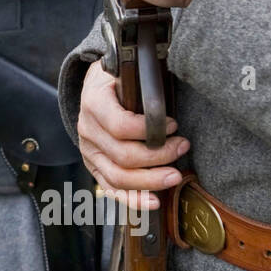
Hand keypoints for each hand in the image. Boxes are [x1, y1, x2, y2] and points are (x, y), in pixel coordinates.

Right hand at [76, 60, 187, 210]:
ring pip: (118, 176)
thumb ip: (143, 78)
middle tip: (183, 148)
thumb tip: (173, 74)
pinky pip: (111, 188)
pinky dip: (133, 199)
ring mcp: (89, 151)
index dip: (150, 129)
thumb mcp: (126, 69)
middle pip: (123, 155)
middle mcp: (87, 129)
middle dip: (159, 156)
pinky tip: (154, 202)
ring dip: (151, 180)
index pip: (120, 125)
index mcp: (94, 102)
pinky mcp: (94, 166)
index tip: (172, 125)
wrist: (96, 87)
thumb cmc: (117, 78)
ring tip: (176, 175)